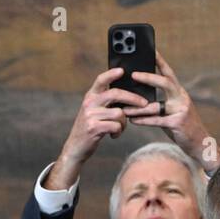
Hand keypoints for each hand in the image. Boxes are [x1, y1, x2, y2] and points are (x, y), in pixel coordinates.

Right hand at [45, 67, 149, 189]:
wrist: (75, 147)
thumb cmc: (90, 129)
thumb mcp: (93, 112)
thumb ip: (104, 103)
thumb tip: (126, 97)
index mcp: (90, 97)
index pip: (100, 80)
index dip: (111, 74)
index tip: (122, 70)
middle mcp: (89, 103)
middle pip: (115, 94)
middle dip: (132, 98)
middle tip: (144, 103)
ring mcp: (90, 115)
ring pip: (119, 113)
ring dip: (123, 123)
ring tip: (119, 128)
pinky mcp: (93, 128)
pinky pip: (116, 126)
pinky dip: (118, 132)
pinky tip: (113, 135)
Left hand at [126, 52, 217, 170]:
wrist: (200, 144)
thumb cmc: (183, 126)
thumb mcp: (174, 110)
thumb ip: (162, 102)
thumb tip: (141, 96)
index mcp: (180, 92)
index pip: (169, 73)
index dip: (160, 61)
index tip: (150, 50)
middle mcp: (181, 98)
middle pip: (165, 82)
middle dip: (149, 77)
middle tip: (134, 75)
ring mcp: (181, 110)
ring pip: (156, 106)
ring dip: (138, 107)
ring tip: (124, 107)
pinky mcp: (178, 123)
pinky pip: (157, 121)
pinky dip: (144, 120)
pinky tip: (133, 120)